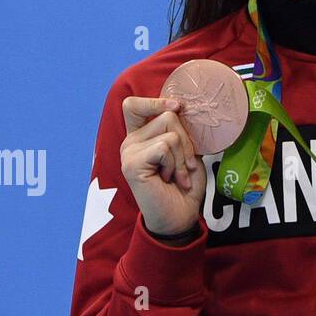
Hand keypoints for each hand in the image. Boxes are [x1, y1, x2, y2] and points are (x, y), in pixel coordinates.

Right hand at [120, 96, 205, 236]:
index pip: (133, 105)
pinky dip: (175, 163)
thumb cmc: (184, 184)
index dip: (155, 101)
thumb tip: (187, 109)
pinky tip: (169, 179)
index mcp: (141, 136)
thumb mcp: (187, 151)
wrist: (181, 215)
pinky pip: (165, 147)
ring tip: (177, 175)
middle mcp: (130, 142)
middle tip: (185, 165)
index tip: (177, 107)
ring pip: (170, 132)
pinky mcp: (132, 164)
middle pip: (166, 116)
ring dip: (183, 156)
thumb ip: (182, 131)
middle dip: (187, 140)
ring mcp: (128, 153)